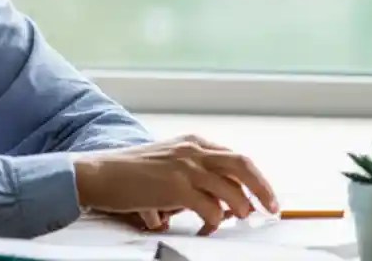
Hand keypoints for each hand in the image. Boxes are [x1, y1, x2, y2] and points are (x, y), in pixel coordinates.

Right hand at [73, 135, 278, 234]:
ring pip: (231, 189)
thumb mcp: (167, 162)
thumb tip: (221, 198)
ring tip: (239, 220)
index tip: (265, 196)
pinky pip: (210, 208)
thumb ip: (194, 172)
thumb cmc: (130, 173)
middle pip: (243, 166)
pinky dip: (215, 221)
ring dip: (240, 208)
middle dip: (263, 189)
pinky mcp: (175, 187)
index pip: (236, 158)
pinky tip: (207, 228)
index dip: (255, 179)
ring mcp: (185, 167)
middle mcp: (193, 150)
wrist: (99, 173)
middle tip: (272, 209)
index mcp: (193, 142)